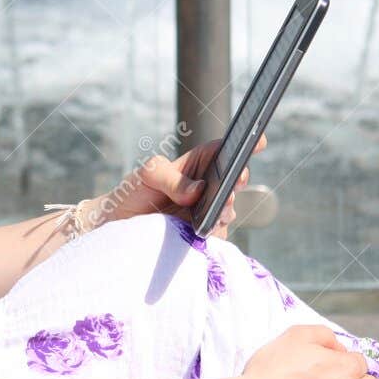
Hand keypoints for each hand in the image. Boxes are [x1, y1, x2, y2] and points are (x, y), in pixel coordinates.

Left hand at [91, 134, 266, 237]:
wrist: (120, 228)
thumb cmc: (134, 193)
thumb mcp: (147, 175)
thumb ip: (169, 177)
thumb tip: (197, 190)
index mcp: (198, 165)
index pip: (224, 151)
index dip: (243, 144)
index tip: (258, 141)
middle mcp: (209, 188)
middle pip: (232, 181)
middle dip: (236, 179)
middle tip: (234, 179)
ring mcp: (209, 213)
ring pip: (228, 210)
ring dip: (225, 208)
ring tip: (216, 207)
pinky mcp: (205, 238)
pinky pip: (217, 236)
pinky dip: (214, 232)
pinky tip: (204, 230)